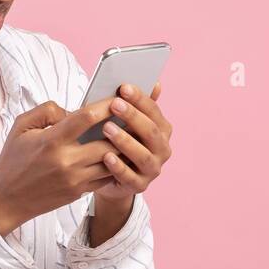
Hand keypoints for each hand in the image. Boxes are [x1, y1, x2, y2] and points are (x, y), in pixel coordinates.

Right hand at [0, 97, 125, 235]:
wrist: (6, 200)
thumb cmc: (13, 160)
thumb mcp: (21, 127)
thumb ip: (47, 110)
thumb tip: (73, 110)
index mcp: (52, 141)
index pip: (86, 118)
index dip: (106, 105)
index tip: (118, 98)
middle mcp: (66, 161)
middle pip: (108, 141)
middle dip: (122, 127)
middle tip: (133, 116)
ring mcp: (75, 179)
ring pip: (111, 161)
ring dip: (122, 147)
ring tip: (131, 134)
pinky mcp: (79, 192)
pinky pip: (106, 177)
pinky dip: (113, 165)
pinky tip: (116, 154)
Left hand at [93, 82, 172, 202]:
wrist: (109, 177)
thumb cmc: (116, 142)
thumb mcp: (123, 122)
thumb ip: (134, 104)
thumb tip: (155, 82)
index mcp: (162, 129)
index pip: (154, 111)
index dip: (140, 99)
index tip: (123, 87)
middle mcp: (162, 149)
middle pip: (151, 131)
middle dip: (133, 116)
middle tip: (114, 104)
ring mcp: (152, 169)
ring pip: (142, 155)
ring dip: (125, 140)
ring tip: (107, 128)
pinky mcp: (139, 186)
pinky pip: (130, 177)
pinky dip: (119, 167)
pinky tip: (106, 157)